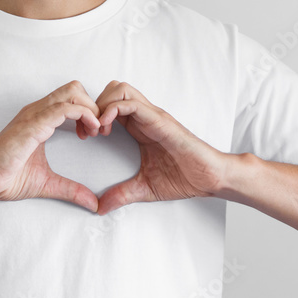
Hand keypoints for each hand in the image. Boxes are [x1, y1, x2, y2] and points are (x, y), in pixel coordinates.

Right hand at [0, 81, 104, 212]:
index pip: (71, 98)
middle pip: (75, 88)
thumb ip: (71, 189)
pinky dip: (84, 115)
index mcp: (40, 118)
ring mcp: (34, 115)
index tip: (94, 133)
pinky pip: (65, 108)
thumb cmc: (6, 178)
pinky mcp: (33, 124)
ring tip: (95, 131)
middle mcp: (37, 111)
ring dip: (91, 109)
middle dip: (93, 106)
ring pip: (72, 92)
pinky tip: (87, 134)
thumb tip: (92, 203)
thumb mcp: (47, 183)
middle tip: (98, 130)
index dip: (88, 112)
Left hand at [94, 81, 227, 214]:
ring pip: (119, 89)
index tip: (87, 137)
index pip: (110, 104)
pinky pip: (131, 103)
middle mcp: (144, 116)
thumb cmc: (184, 178)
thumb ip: (121, 194)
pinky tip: (107, 129)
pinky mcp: (159, 120)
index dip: (92, 116)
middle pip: (112, 89)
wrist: (211, 178)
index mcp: (139, 127)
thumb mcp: (144, 188)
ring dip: (103, 105)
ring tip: (99, 129)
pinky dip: (113, 110)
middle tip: (90, 131)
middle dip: (94, 105)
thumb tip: (100, 208)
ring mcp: (152, 116)